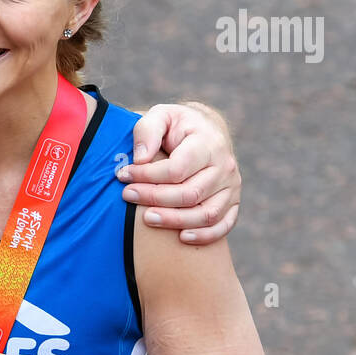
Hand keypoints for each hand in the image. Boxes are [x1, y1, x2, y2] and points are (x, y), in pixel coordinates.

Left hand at [120, 102, 239, 244]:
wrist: (203, 132)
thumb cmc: (176, 126)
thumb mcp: (160, 116)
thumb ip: (147, 130)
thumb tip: (140, 158)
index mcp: (208, 143)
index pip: (177, 168)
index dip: (147, 176)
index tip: (123, 175)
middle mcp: (225, 166)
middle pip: (189, 194)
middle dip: (154, 198)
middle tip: (127, 196)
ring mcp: (231, 187)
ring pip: (206, 214)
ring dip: (174, 221)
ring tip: (146, 219)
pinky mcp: (232, 203)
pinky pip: (223, 225)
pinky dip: (205, 235)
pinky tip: (182, 238)